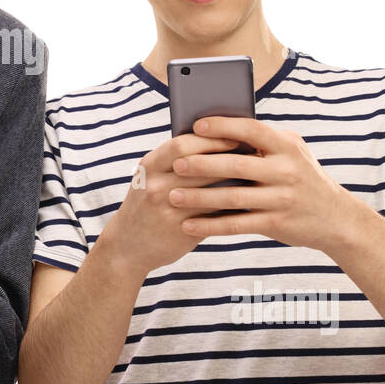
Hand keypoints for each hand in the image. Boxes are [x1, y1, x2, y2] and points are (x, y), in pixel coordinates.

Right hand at [102, 128, 251, 278]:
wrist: (128, 246)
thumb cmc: (146, 205)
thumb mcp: (150, 178)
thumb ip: (175, 162)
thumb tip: (219, 141)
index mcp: (149, 166)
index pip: (182, 144)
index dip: (211, 139)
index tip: (234, 137)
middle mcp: (155, 186)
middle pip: (201, 166)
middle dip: (230, 159)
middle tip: (254, 155)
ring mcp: (168, 210)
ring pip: (211, 191)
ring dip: (236, 182)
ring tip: (256, 176)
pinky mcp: (182, 231)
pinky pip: (215, 216)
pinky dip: (232, 207)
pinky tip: (247, 202)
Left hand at [167, 115, 357, 250]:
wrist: (337, 219)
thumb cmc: (303, 178)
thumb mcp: (293, 152)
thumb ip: (263, 141)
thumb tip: (217, 127)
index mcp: (286, 146)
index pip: (251, 129)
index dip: (223, 126)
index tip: (195, 126)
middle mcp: (286, 171)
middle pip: (236, 165)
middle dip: (202, 164)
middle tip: (176, 164)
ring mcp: (282, 198)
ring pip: (232, 197)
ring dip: (199, 197)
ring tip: (173, 196)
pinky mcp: (277, 224)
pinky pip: (236, 224)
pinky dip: (210, 225)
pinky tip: (188, 225)